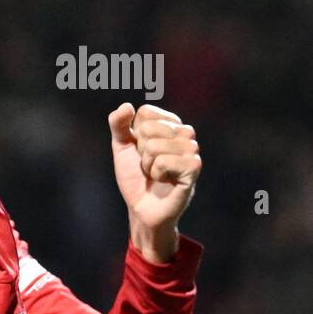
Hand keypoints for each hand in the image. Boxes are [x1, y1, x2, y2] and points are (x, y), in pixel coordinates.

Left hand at [109, 103, 201, 262]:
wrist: (141, 208)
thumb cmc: (135, 177)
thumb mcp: (121, 148)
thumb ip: (119, 125)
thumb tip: (126, 106)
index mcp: (169, 124)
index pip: (146, 113)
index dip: (135, 134)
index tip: (140, 150)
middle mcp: (185, 133)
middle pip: (150, 128)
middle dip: (141, 151)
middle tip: (148, 166)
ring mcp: (192, 150)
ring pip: (156, 146)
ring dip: (148, 164)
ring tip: (156, 174)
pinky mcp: (194, 167)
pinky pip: (165, 161)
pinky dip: (157, 173)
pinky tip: (165, 180)